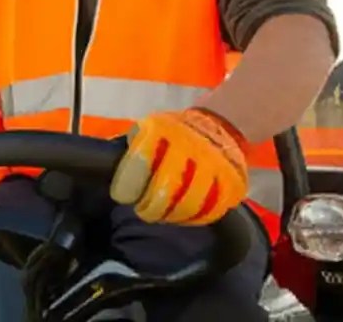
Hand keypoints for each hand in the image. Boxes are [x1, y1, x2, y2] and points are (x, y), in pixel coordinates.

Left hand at [109, 108, 248, 224]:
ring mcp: (215, 166)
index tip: (123, 195)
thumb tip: (110, 174)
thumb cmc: (173, 133)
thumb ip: (131, 148)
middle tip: (144, 208)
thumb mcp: (148, 129)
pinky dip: (193, 218)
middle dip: (148, 208)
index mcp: (162, 131)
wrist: (219, 124)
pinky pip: (209, 212)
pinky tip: (182, 213)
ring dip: (169, 215)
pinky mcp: (232, 183)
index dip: (126, 187)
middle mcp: (190, 147)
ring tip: (162, 212)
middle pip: (163, 193)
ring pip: (187, 207)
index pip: (139, 166)